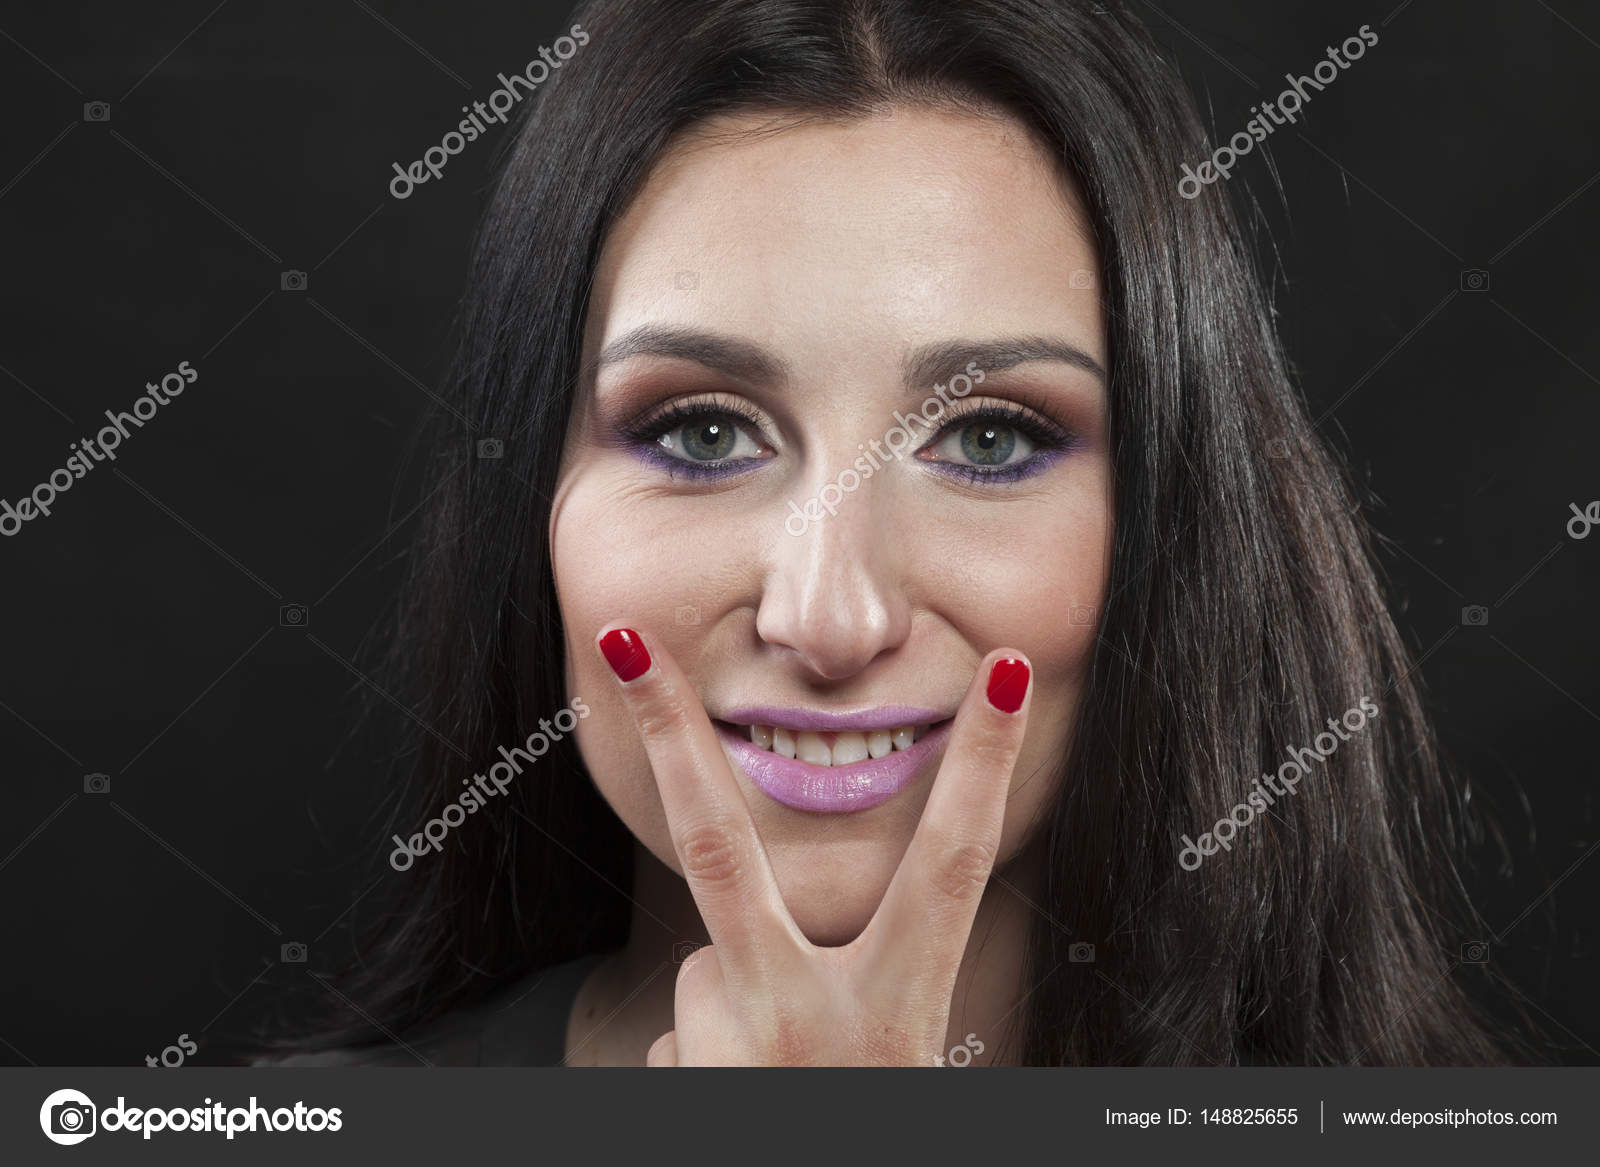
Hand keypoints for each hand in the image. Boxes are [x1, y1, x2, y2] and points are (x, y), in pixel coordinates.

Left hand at [595, 624, 1031, 1065]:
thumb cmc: (864, 1140)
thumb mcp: (899, 1063)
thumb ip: (866, 997)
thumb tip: (775, 958)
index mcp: (894, 1016)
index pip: (949, 868)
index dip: (983, 765)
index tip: (1006, 669)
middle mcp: (803, 1025)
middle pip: (720, 845)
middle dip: (672, 729)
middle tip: (625, 637)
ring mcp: (726, 1053)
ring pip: (706, 971)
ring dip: (733, 1006)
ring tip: (776, 1082)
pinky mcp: (672, 1084)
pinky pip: (681, 1037)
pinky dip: (710, 1059)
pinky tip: (741, 1096)